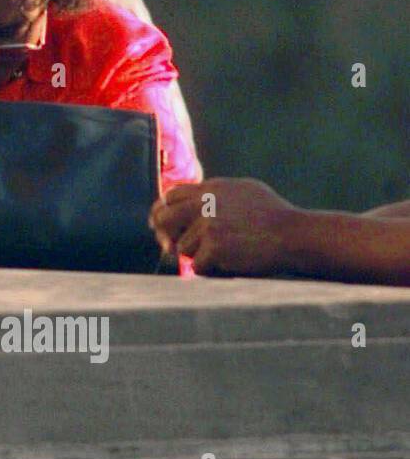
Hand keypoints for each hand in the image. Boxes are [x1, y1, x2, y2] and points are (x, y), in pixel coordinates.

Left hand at [149, 178, 298, 275]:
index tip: (164, 225)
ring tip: (226, 254)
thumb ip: (214, 194)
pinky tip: (231, 264)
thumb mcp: (244, 192)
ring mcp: (208, 224)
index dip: (165, 211)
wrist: (295, 235)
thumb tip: (187, 201)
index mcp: (210, 188)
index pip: (171, 196)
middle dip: (164, 235)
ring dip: (198, 256)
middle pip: (163, 218)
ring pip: (182, 248)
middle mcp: (205, 203)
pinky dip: (211, 271)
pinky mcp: (214, 246)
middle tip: (170, 247)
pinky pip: (197, 266)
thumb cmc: (275, 216)